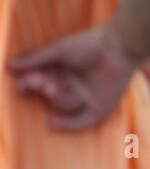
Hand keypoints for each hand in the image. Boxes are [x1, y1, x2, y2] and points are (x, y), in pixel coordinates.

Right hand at [8, 19, 140, 129]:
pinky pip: (83, 121)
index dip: (31, 83)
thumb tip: (8, 66)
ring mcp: (89, 96)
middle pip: (52, 92)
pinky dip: (69, 124)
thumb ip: (35, 60)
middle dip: (40, 87)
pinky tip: (52, 123)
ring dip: (55, 96)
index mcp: (67, 69)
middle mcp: (76, 84)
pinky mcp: (101, 107)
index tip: (19, 83)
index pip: (43, 80)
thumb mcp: (58, 50)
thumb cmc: (89, 44)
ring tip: (49, 85)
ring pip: (65, 103)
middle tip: (31, 82)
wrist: (119, 47)